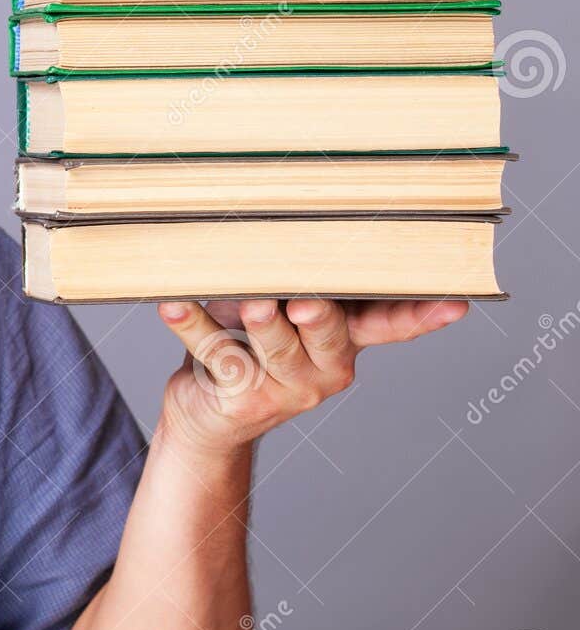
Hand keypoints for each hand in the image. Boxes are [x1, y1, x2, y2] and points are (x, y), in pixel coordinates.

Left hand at [155, 297, 469, 454]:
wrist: (205, 417)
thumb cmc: (247, 342)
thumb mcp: (283, 311)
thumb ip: (300, 279)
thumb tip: (300, 212)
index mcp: (345, 342)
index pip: (390, 327)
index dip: (420, 316)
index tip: (455, 302)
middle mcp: (323, 369)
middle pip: (329, 334)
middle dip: (322, 315)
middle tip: (311, 299)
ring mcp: (282, 388)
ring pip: (274, 347)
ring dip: (264, 323)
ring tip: (254, 304)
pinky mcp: (238, 397)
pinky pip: (214, 353)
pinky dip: (191, 325)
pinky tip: (173, 304)